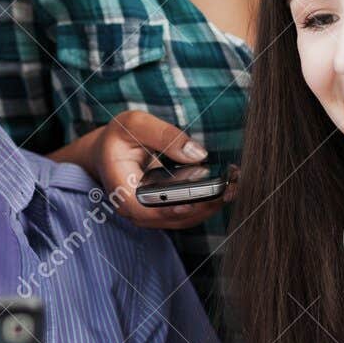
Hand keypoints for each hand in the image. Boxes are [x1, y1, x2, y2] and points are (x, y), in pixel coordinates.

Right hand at [85, 110, 237, 230]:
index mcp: (120, 188)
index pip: (143, 210)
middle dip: (203, 205)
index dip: (168, 210)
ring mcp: (151, 213)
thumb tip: (197, 154)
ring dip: (211, 204)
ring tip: (233, 185)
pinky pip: (188, 212)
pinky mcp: (165, 210)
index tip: (193, 202)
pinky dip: (207, 201)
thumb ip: (163, 135)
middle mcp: (135, 208)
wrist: (110, 151)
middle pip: (171, 218)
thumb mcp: (134, 124)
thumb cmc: (120, 137)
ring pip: (184, 218)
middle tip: (228, 188)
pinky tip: (226, 185)